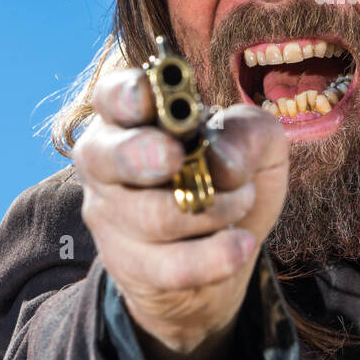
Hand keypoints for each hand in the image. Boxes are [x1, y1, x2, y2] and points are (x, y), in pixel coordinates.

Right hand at [73, 67, 288, 359]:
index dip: (126, 94)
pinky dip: (214, 256)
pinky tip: (242, 244)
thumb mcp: (256, 143)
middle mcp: (108, 158)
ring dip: (211, 210)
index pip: (112, 96)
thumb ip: (246, 134)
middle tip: (174, 157)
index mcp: (133, 114)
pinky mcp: (128, 263)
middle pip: (104, 155)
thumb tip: (222, 161)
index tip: (148, 93)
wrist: (226, 247)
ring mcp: (111, 213)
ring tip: (244, 200)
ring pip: (148, 216)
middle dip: (140, 154)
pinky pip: (168, 266)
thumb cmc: (232, 174)